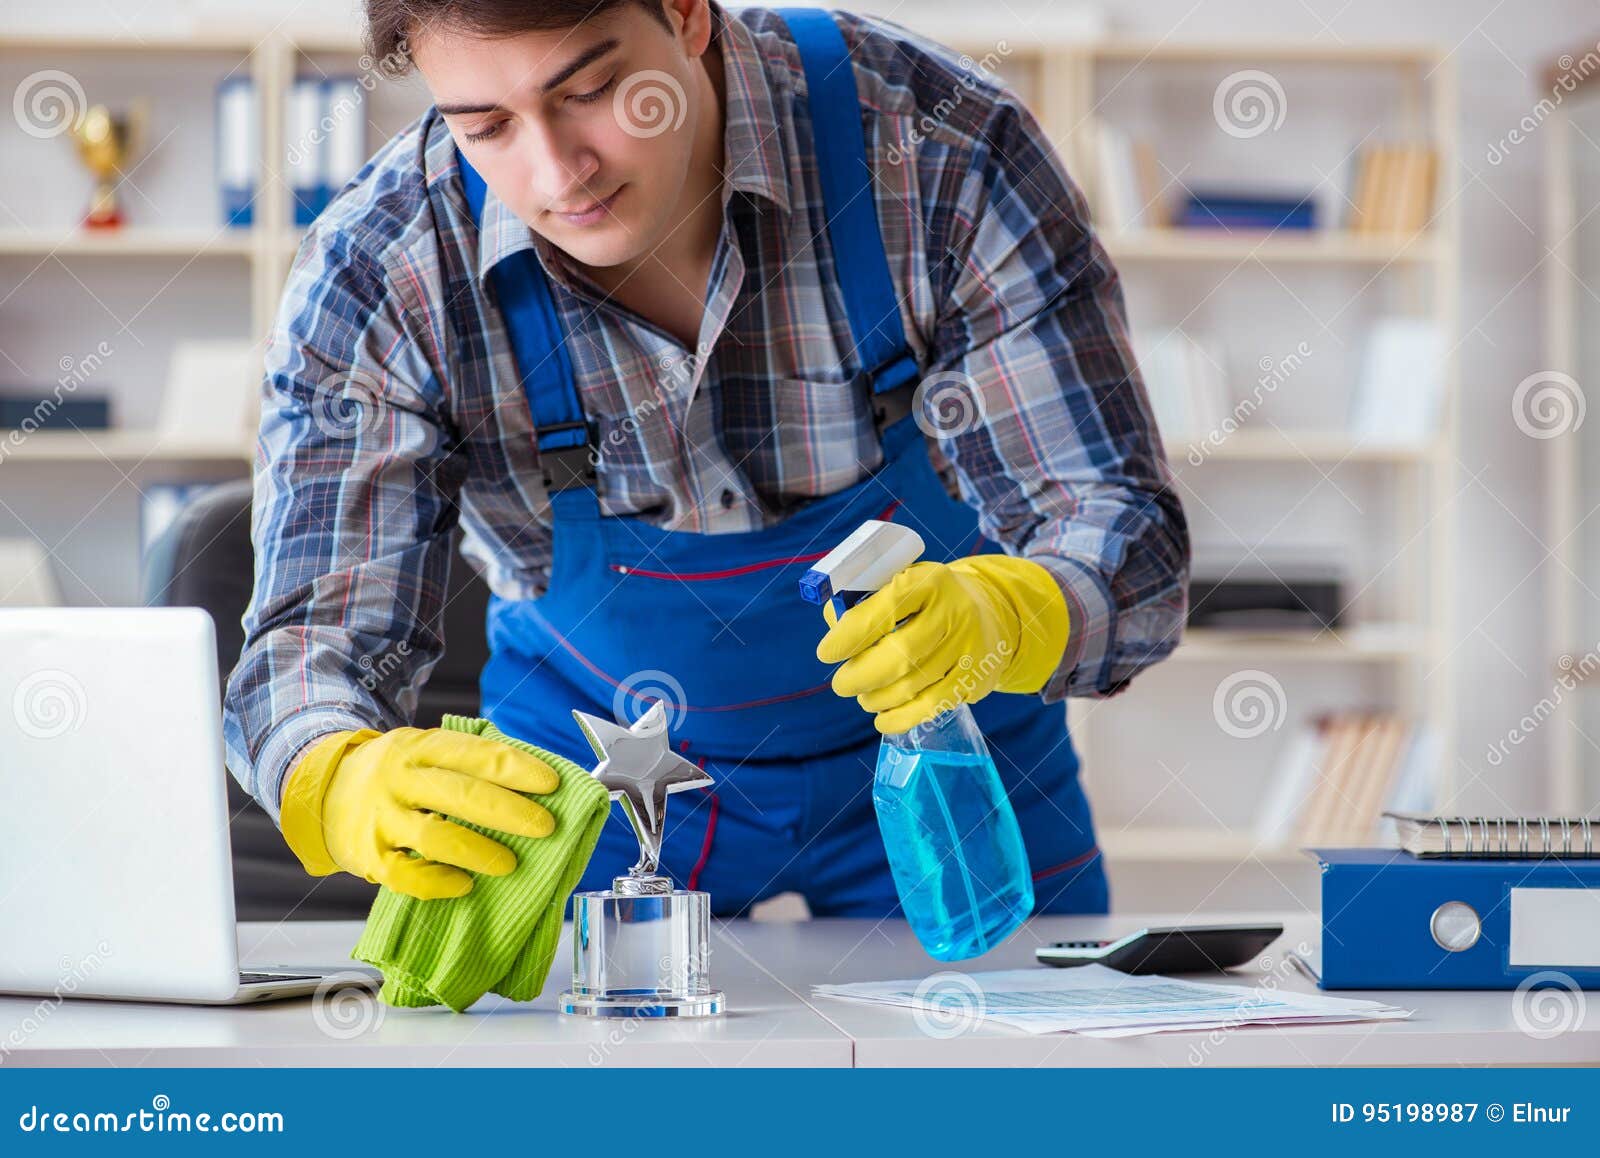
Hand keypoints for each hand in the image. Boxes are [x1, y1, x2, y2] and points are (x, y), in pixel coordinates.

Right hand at [280, 727, 559, 899]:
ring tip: (510, 863)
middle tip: (545, 826)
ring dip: (478, 851)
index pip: (476, 754)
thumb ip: (467, 763)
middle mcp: (398, 778)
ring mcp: (381, 817)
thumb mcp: (424, 750)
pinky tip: (464, 884)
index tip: (552, 783)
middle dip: (509, 811)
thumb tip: (532, 785)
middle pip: (460, 794)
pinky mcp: (369, 854)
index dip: (517, 769)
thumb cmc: (395, 774)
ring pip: (434, 836)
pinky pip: (405, 875)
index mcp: (420, 747)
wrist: (324, 790)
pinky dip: (437, 882)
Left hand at [814, 554, 1069, 733]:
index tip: (827, 653)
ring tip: (863, 697)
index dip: (852, 634)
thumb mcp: (901, 584)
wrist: (988, 613)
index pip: (887, 607)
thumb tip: (833, 627)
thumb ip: (863, 601)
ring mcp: (969, 647)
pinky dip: (901, 717)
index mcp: (930, 581)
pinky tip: (882, 719)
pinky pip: (933, 705)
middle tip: (841, 684)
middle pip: (902, 653)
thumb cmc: (927, 601)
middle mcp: (955, 612)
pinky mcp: (976, 677)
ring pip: (915, 684)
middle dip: (862, 675)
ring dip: (878, 697)